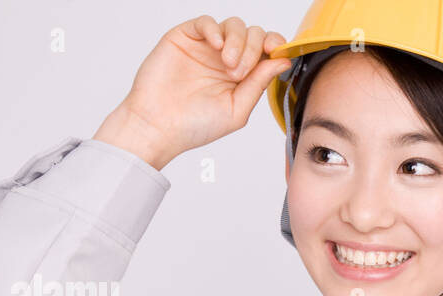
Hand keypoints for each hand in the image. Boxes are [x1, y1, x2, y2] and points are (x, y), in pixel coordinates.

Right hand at [93, 15, 290, 169]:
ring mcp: (207, 48)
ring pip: (234, 25)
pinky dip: (215, 30)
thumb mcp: (237, 108)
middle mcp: (228, 58)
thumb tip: (284, 61)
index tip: (277, 52)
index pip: (267, 51)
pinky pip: (206, 22)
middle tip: (239, 72)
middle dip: (254, 49)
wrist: (159, 126)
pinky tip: (216, 47)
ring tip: (228, 65)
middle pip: (254, 34)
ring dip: (238, 42)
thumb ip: (259, 83)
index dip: (276, 46)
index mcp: (243, 76)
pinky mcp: (185, 38)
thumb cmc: (196, 125)